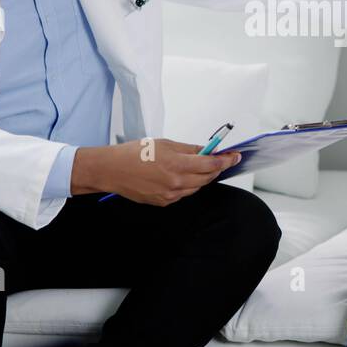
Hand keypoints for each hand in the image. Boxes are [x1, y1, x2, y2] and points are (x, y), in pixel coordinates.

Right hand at [76, 139, 240, 205]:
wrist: (112, 170)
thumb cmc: (134, 153)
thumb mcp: (164, 144)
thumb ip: (188, 149)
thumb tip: (206, 150)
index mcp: (176, 164)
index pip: (211, 165)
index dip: (226, 160)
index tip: (234, 156)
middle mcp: (175, 182)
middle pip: (207, 178)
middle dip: (216, 168)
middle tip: (221, 160)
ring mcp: (170, 195)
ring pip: (196, 187)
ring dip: (202, 177)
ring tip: (199, 166)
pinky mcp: (164, 202)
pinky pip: (183, 194)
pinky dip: (188, 185)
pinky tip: (182, 176)